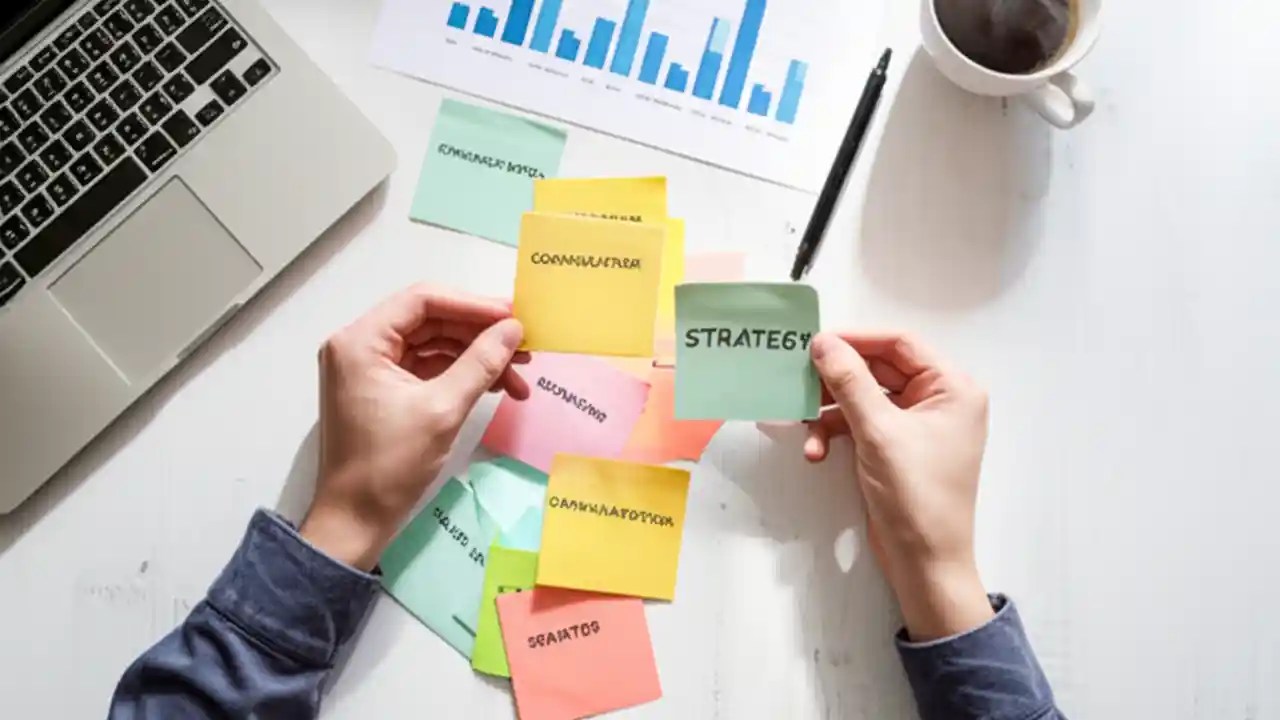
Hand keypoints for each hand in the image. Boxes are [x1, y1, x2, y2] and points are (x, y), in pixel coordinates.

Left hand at [300, 284, 529, 570]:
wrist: (355, 521)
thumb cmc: (389, 465)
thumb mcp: (442, 409)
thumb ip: (480, 363)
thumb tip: (514, 328)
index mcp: (361, 341)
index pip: (422, 301)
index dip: (472, 305)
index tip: (514, 317)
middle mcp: (360, 346)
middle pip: (430, 321)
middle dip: (479, 334)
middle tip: (525, 346)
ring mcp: (370, 369)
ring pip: (433, 346)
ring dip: (476, 357)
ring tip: (519, 375)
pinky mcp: (382, 390)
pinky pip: (427, 369)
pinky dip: (461, 375)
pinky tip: (495, 386)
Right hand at [806, 332, 993, 640]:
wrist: (924, 564)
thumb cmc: (916, 496)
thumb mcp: (878, 432)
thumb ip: (849, 382)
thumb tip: (823, 342)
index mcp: (952, 388)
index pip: (900, 344)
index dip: (856, 339)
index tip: (815, 343)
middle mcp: (938, 400)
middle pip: (877, 370)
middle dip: (836, 380)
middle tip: (798, 381)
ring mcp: (916, 425)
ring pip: (862, 398)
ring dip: (829, 412)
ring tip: (800, 424)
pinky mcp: (895, 448)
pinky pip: (859, 424)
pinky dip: (834, 434)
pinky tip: (814, 451)